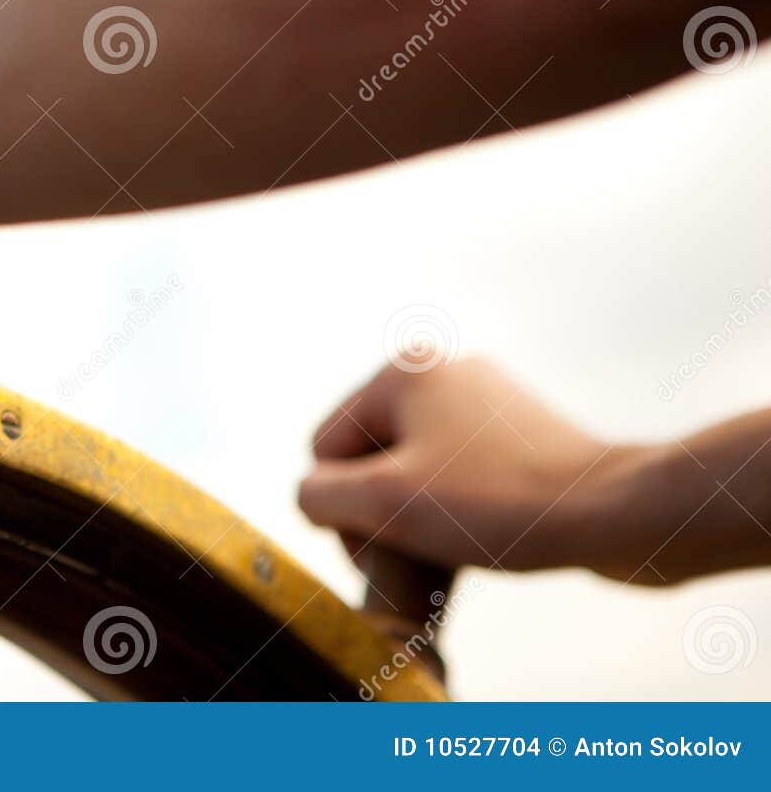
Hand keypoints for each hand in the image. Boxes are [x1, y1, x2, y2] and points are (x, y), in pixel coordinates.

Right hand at [298, 359, 644, 577]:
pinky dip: (453, 517)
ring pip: (412, 474)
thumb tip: (311, 497)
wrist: (618, 514)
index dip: (342, 507)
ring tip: (447, 559)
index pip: (325, 448)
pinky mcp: (517, 438)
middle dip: (381, 514)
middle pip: (368, 460)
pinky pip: (455, 479)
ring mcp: (483, 402)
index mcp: (402, 371)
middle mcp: (441, 372)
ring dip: (416, 522)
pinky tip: (476, 548)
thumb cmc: (499, 504)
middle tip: (415, 558)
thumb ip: (319, 496)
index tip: (385, 544)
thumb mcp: (386, 503)